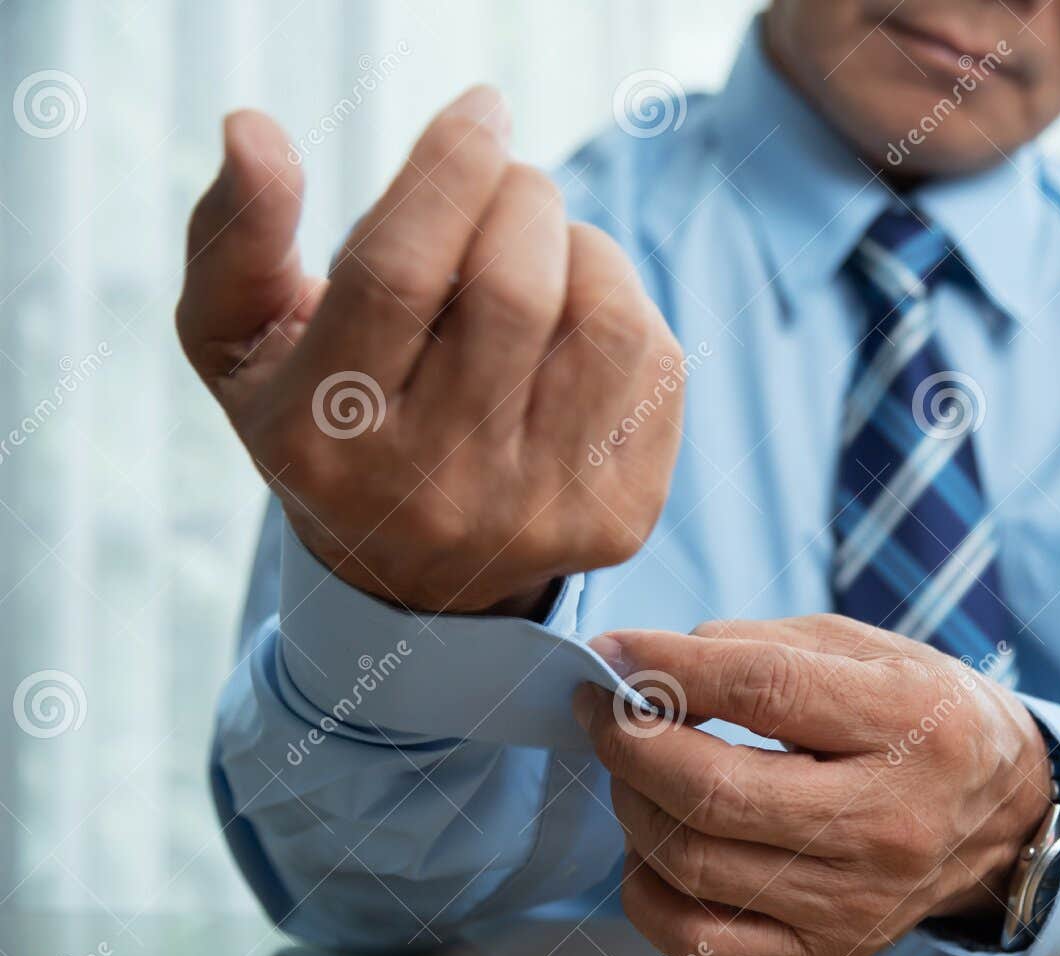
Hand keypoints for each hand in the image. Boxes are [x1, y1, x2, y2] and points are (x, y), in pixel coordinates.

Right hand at [176, 87, 683, 614]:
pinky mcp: (619, 520)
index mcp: (326, 437)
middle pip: (514, 291)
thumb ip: (235, 240)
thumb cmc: (330, 424)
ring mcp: (537, 513)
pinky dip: (626, 311)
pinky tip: (576, 324)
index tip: (480, 111)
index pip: (397, 275)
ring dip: (583, 250)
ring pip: (606, 322)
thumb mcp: (246, 347)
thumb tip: (253, 130)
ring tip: (543, 255)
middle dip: (522, 199)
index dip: (448, 168)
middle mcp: (435, 488)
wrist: (417, 574)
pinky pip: (657, 367)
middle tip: (510, 183)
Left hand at [572, 614, 1053, 955]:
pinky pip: (699, 941)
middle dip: (628, 743)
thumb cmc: (924, 716)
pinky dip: (646, 889)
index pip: (765, 691)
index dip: (670, 668)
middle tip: (602, 710)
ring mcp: (857, 900)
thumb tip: (645, 665)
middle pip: (716, 792)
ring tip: (631, 768)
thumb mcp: (869, 649)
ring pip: (694, 864)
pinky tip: (650, 842)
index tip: (612, 651)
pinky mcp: (828, 951)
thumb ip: (759, 645)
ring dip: (632, 804)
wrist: (1006, 813)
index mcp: (911, 723)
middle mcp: (890, 821)